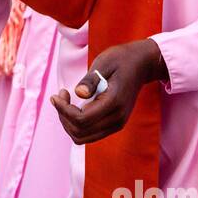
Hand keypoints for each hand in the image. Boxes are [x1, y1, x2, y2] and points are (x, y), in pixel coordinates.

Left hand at [50, 39, 167, 144]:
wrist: (141, 65)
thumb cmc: (120, 60)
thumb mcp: (103, 63)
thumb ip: (90, 80)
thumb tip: (79, 93)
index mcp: (114, 103)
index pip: (81, 120)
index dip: (63, 110)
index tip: (57, 95)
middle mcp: (117, 119)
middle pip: (79, 132)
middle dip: (63, 116)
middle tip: (60, 96)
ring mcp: (116, 124)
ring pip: (82, 137)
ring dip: (68, 123)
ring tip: (64, 102)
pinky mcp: (113, 125)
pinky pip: (89, 134)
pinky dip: (76, 125)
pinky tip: (73, 108)